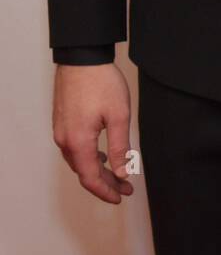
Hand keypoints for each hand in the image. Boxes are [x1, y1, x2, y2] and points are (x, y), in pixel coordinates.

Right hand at [52, 63, 134, 203]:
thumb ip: (120, 148)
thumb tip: (121, 173)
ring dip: (96, 171)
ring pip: (78, 161)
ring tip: (116, 173)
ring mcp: (60, 131)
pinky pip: (73, 149)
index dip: (106, 191)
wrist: (81, 57)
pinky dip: (88, 158)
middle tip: (125, 187)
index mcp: (78, 142)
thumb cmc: (101, 82)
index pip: (91, 179)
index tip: (121, 197)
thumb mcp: (118, 116)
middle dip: (105, 183)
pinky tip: (101, 155)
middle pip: (84, 172)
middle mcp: (65, 140)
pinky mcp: (61, 121)